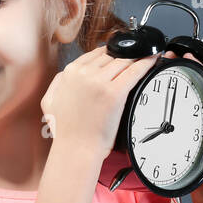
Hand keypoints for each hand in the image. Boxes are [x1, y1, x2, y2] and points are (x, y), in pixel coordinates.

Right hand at [41, 46, 161, 163]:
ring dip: (136, 57)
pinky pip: (135, 71)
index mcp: (69, 73)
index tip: (119, 56)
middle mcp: (84, 74)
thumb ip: (58, 82)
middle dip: (123, 56)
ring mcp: (99, 82)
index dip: (110, 54)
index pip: (95, 54)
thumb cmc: (66, 131)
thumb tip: (67, 73)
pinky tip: (153, 57)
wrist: (76, 149)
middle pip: (111, 55)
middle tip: (135, 58)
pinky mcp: (115, 93)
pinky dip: (146, 62)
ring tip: (146, 55)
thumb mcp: (49, 101)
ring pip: (123, 60)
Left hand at [162, 50, 202, 195]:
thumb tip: (134, 118)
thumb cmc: (193, 165)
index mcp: (198, 112)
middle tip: (177, 55)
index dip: (179, 71)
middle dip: (191, 65)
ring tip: (194, 61)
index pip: (189, 85)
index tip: (164, 60)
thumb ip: (159, 128)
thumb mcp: (171, 142)